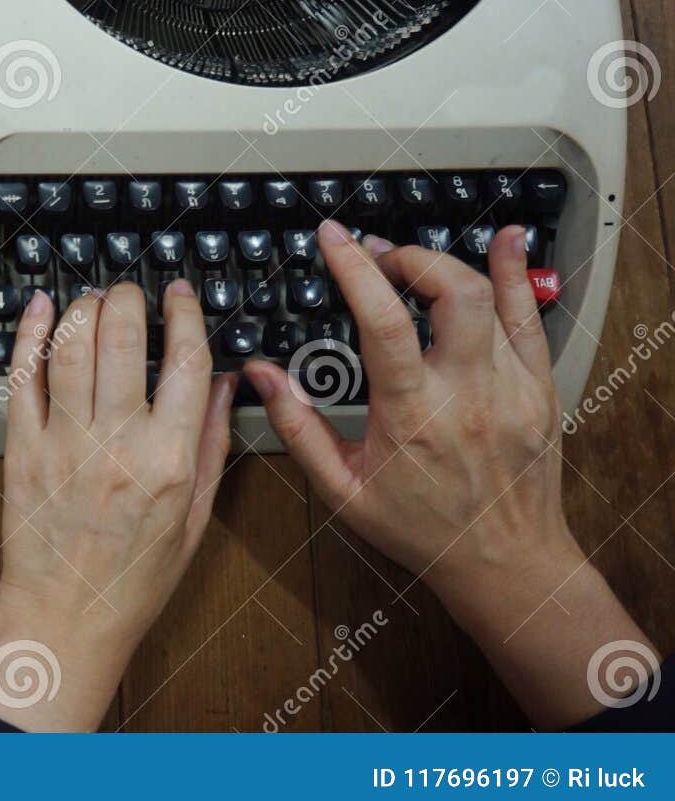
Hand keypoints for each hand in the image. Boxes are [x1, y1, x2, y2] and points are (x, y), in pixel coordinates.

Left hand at [0, 281, 235, 730]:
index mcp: (168, 460)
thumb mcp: (195, 517)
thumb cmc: (132, 578)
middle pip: (123, 339)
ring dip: (83, 309)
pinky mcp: (22, 449)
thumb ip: (211, 443)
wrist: (67, 617)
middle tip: (130, 292)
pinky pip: (22, 377)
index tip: (178, 295)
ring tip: (92, 300)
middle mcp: (117, 445)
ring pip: (71, 348)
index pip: (185, 361)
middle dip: (128, 299)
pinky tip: (41, 310)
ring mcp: (64, 443)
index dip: (184, 314)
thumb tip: (225, 381)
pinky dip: (30, 334)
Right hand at [245, 220, 654, 727]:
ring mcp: (511, 388)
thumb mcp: (341, 490)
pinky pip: (531, 317)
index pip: (382, 320)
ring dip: (449, 263)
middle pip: (451, 292)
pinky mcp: (540, 389)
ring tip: (416, 258)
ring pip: (492, 297)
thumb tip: (261, 374)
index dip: (355, 267)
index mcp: (413, 416)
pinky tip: (505, 241)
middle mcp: (467, 395)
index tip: (334, 237)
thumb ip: (298, 426)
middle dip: (410, 257)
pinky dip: (515, 273)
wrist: (506, 564)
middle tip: (379, 257)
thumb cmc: (423, 529)